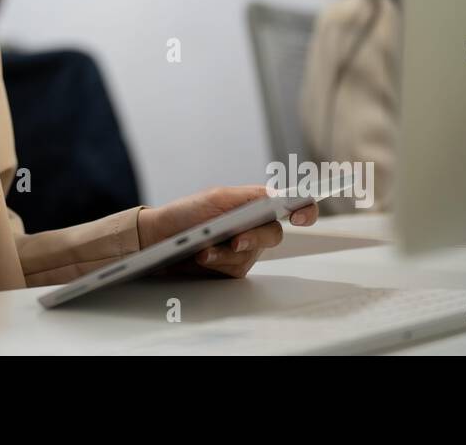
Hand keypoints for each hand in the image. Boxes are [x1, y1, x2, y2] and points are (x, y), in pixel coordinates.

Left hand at [135, 185, 318, 278]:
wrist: (160, 238)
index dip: (306, 210)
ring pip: (251, 255)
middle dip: (254, 238)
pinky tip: (202, 256)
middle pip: (273, 235)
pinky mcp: (232, 269)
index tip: (301, 216)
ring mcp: (245, 250)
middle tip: (235, 240)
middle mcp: (255, 228)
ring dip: (225, 253)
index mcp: (255, 204)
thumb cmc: (187, 213)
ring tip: (204, 248)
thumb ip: (249, 197)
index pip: (291, 205)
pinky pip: (234, 270)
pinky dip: (217, 262)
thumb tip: (276, 196)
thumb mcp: (216, 197)